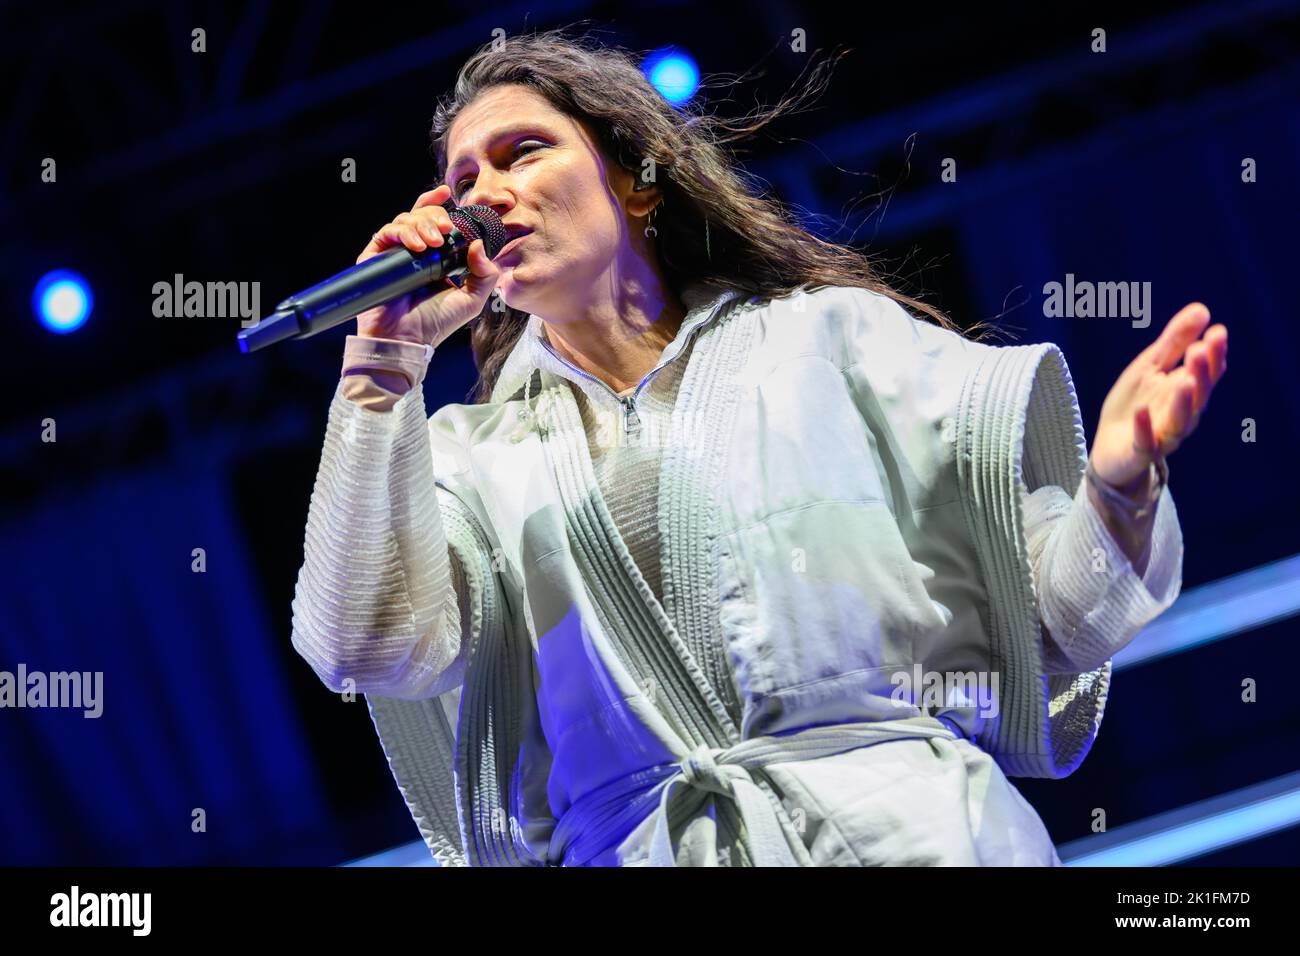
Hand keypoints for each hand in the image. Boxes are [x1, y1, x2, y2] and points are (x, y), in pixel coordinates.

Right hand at [353, 183, 500, 348]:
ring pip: (404, 220)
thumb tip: (478, 244)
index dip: (439, 205)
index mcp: (435, 258)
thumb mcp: (471, 298)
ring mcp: (394, 254)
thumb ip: (484, 273)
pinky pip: (386, 233)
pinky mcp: (375, 257)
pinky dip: (403, 233)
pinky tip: (418, 245)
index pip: (435, 223)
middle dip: (434, 215)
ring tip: (434, 242)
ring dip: (422, 224)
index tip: (449, 195)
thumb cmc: (436, 323)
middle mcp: (413, 252)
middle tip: (446, 229)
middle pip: (420, 215)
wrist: (407, 339)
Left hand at [1089, 302, 1227, 491]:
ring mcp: (1164, 435)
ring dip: (1183, 401)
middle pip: (1198, 394)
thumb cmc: (1134, 403)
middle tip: (1200, 349)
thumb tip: (1203, 309)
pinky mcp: (1141, 452)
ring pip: (1180, 421)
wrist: (1109, 448)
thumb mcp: (1150, 367)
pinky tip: (1141, 410)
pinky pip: (1146, 442)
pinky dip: (1145, 427)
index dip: (1214, 354)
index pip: (1207, 372)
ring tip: (1185, 380)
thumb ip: (1174, 341)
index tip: (1217, 331)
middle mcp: (1183, 414)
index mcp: (1187, 391)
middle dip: (1201, 373)